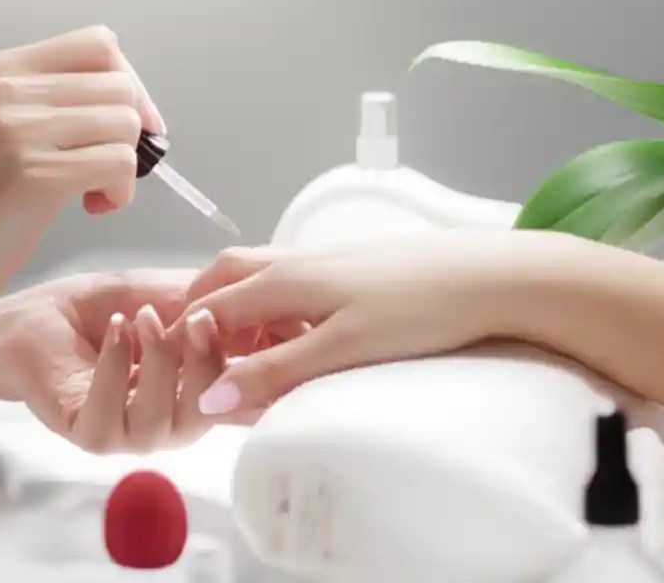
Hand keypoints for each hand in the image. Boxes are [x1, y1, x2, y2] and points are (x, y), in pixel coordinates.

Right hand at [0, 26, 164, 303]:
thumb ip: (50, 103)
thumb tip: (132, 106)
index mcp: (3, 71)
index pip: (100, 44)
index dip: (128, 85)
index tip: (127, 125)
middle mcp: (10, 89)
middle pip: (121, 85)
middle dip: (133, 131)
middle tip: (106, 168)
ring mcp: (20, 129)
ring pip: (127, 123)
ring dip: (126, 166)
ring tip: (92, 193)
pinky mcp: (35, 174)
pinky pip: (119, 163)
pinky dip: (120, 191)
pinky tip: (91, 206)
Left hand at [0, 270, 249, 453]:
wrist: (38, 314)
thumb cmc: (106, 307)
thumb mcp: (172, 297)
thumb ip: (215, 310)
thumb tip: (270, 314)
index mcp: (195, 394)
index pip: (237, 396)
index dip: (253, 368)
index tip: (257, 324)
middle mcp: (169, 422)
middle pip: (205, 414)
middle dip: (205, 365)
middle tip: (199, 317)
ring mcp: (129, 435)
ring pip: (159, 422)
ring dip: (156, 363)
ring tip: (143, 316)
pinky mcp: (89, 435)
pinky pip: (109, 417)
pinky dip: (114, 367)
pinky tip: (116, 329)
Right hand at [176, 231, 582, 415]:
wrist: (488, 277)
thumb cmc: (417, 308)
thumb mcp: (338, 350)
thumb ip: (273, 373)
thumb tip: (210, 400)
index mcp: (281, 279)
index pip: (208, 307)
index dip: (185, 341)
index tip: (175, 376)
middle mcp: (294, 263)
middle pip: (224, 279)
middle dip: (202, 316)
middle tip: (199, 362)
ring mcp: (324, 264)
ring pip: (257, 281)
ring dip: (238, 315)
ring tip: (245, 360)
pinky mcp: (351, 272)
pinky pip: (291, 287)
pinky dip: (273, 313)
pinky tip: (294, 341)